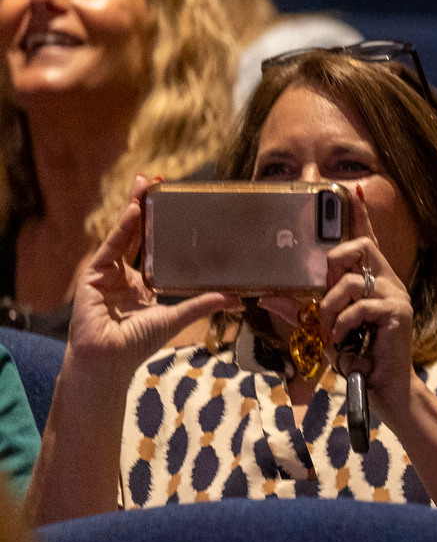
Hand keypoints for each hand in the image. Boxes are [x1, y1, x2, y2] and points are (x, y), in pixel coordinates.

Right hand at [65, 177, 235, 377]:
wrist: (108, 361)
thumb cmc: (137, 344)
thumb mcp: (176, 317)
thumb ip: (202, 304)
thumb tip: (237, 299)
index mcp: (143, 282)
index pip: (153, 246)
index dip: (162, 224)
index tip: (174, 202)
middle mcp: (125, 273)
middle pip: (136, 233)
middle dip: (145, 205)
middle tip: (156, 180)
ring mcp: (108, 272)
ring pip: (122, 233)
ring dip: (133, 207)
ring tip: (144, 184)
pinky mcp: (94, 275)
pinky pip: (111, 246)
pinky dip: (122, 229)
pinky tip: (134, 211)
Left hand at [320, 187, 417, 412]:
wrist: (382, 388)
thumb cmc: (356, 357)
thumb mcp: (322, 331)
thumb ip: (299, 311)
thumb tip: (266, 295)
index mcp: (372, 282)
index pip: (368, 240)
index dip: (360, 215)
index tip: (355, 191)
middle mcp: (387, 282)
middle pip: (360, 247)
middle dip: (334, 262)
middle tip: (323, 287)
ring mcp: (395, 297)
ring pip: (351, 282)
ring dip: (330, 307)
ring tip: (329, 330)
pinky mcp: (397, 313)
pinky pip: (359, 306)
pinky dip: (342, 324)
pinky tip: (344, 338)